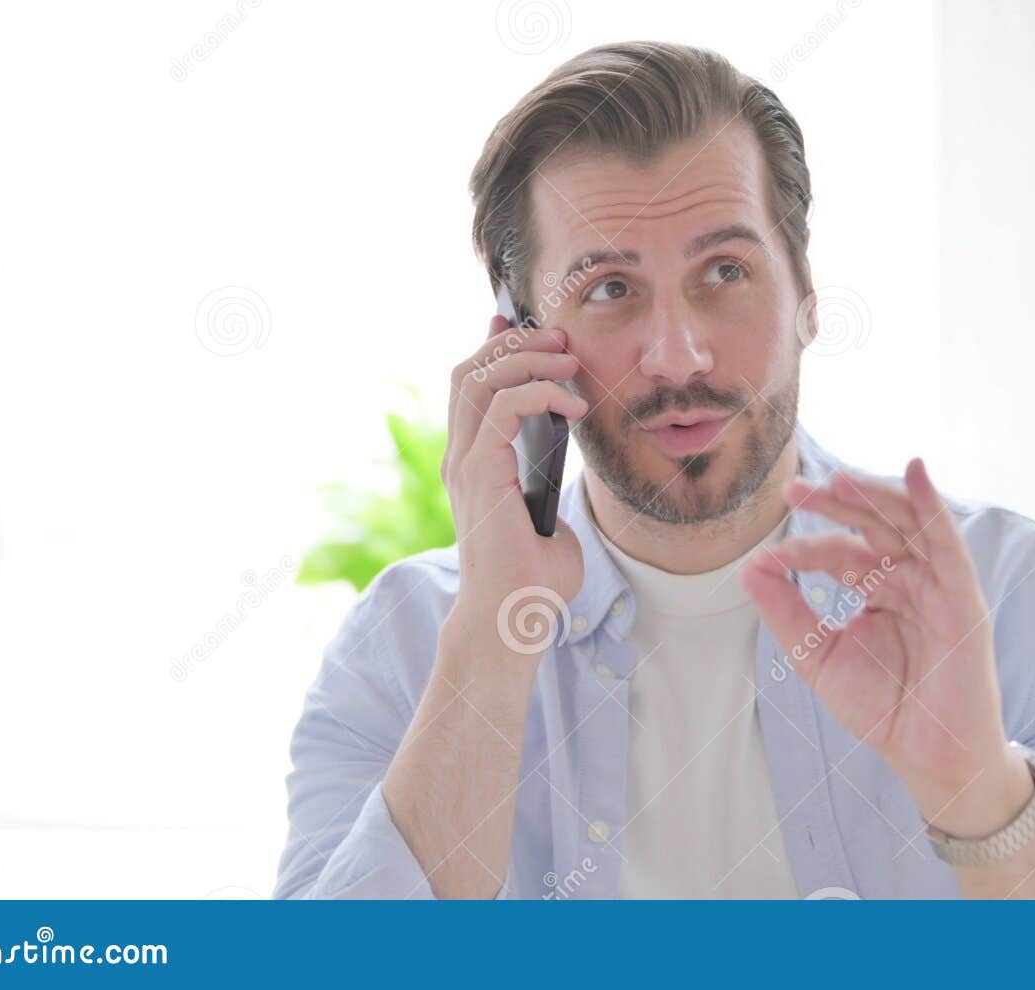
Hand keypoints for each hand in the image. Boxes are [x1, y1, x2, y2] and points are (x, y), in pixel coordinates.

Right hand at [441, 313, 587, 663]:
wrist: (512, 617)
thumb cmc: (533, 580)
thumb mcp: (548, 522)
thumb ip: (549, 493)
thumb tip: (563, 483)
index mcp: (473, 463)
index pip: (470, 388)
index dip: (494, 349)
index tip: (528, 328)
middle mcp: (461, 456)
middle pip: (469, 372)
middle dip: (514, 344)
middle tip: (558, 338)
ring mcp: (466, 463)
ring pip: (479, 379)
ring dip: (525, 358)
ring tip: (567, 359)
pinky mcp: (481, 472)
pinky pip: (504, 407)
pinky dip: (541, 393)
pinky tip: (574, 405)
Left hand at [741, 458, 1032, 835]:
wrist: (927, 754)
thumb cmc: (882, 707)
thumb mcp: (818, 656)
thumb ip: (786, 612)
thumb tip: (749, 567)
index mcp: (879, 587)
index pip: (840, 552)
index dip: (805, 548)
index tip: (768, 557)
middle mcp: (910, 577)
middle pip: (873, 524)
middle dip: (835, 504)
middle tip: (793, 489)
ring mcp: (938, 584)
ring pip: (906, 523)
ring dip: (874, 496)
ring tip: (837, 481)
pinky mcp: (962, 597)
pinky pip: (948, 542)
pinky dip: (933, 505)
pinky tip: (916, 471)